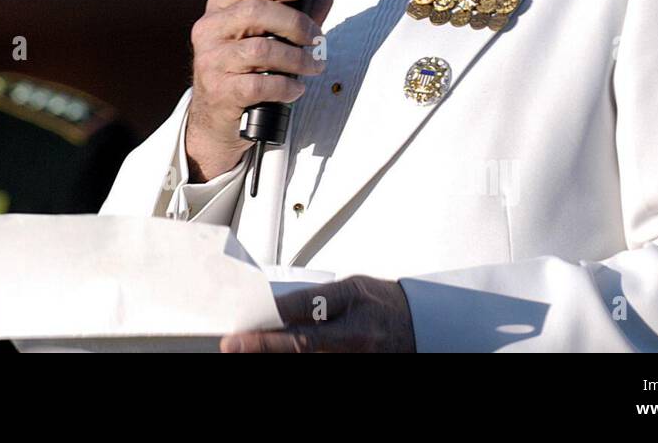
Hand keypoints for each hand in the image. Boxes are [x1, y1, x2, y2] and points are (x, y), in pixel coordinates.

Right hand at [185, 0, 332, 181]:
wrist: (215, 121)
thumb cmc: (244, 73)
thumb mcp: (265, 39)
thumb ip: (295, 16)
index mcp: (219, 11)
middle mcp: (209, 31)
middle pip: (256, 12)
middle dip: (295, 24)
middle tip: (317, 40)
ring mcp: (211, 61)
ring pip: (261, 49)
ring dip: (297, 58)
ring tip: (313, 67)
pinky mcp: (219, 91)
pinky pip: (259, 84)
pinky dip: (285, 86)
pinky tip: (294, 89)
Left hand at [221, 275, 415, 352]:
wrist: (423, 327)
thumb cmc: (386, 305)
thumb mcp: (352, 290)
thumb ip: (316, 298)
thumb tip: (277, 306)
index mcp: (354, 318)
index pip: (301, 323)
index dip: (267, 329)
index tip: (239, 333)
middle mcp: (353, 346)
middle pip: (298, 348)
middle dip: (263, 346)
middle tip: (233, 346)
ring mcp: (352, 361)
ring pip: (305, 360)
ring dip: (276, 353)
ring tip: (250, 348)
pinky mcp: (351, 367)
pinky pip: (317, 363)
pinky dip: (296, 357)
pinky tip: (278, 351)